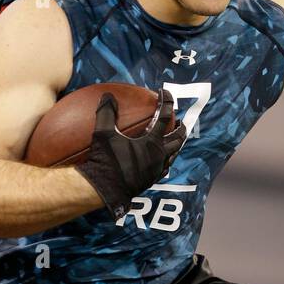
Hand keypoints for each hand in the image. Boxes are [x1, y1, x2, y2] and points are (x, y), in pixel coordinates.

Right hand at [74, 88, 186, 220]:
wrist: (106, 190)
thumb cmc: (107, 161)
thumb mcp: (103, 134)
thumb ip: (107, 113)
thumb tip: (108, 96)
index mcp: (152, 142)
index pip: (165, 118)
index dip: (166, 102)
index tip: (164, 92)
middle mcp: (159, 156)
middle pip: (177, 139)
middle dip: (180, 127)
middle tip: (179, 120)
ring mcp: (157, 170)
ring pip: (174, 155)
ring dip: (176, 144)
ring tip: (175, 138)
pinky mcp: (151, 180)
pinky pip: (165, 168)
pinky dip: (167, 160)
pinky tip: (162, 160)